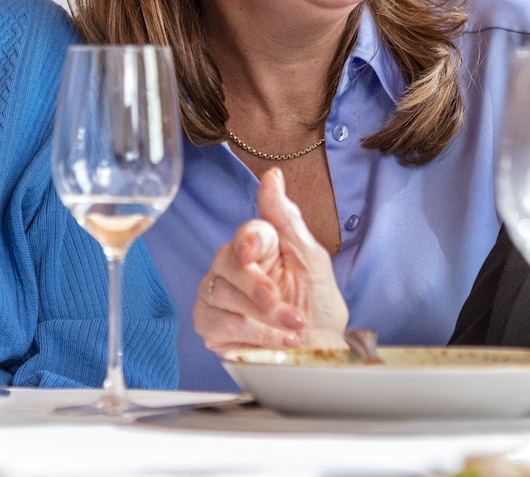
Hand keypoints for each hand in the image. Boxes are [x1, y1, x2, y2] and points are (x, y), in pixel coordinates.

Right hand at [193, 168, 348, 355]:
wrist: (319, 353)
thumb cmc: (317, 306)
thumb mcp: (311, 259)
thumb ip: (287, 218)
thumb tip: (272, 176)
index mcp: (258, 246)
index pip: (247, 233)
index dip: (249, 240)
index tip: (254, 251)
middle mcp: (232, 267)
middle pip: (226, 262)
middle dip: (254, 285)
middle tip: (277, 300)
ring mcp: (217, 296)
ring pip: (223, 295)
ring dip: (263, 316)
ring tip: (293, 327)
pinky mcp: (211, 327)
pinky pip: (220, 325)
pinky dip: (251, 335)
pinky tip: (277, 341)